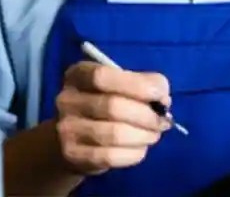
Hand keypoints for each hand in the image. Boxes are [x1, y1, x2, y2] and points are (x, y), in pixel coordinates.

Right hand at [53, 61, 171, 175]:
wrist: (72, 140)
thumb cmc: (103, 105)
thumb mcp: (119, 85)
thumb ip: (143, 84)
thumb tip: (162, 98)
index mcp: (79, 74)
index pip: (103, 76)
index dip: (137, 85)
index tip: (161, 96)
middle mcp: (67, 99)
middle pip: (112, 106)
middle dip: (146, 116)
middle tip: (163, 122)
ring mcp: (67, 128)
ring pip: (114, 133)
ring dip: (143, 135)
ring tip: (153, 135)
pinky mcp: (73, 154)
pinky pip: (110, 156)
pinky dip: (134, 153)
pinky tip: (140, 148)